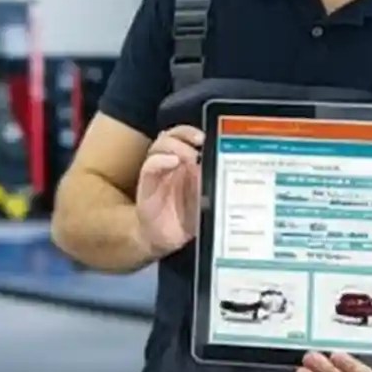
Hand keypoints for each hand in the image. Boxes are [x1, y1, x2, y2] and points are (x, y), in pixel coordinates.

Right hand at [135, 125, 202, 256]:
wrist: (164, 239)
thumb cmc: (187, 217)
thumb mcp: (206, 200)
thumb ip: (212, 183)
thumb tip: (224, 168)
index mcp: (186, 163)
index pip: (186, 136)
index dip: (193, 132)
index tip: (206, 136)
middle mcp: (171, 164)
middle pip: (172, 136)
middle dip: (186, 135)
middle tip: (199, 143)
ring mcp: (158, 172)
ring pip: (160, 145)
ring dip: (175, 145)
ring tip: (189, 155)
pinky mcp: (147, 184)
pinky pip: (150, 166)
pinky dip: (160, 160)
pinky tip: (172, 161)